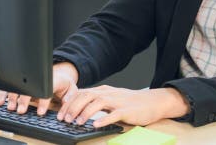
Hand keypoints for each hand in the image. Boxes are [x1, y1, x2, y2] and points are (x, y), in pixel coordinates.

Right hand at [0, 62, 79, 115]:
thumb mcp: (71, 89)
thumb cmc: (63, 84)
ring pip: (17, 88)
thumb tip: (65, 103)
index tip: (41, 112)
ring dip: (12, 98)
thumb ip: (70, 97)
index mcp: (52, 81)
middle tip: (21, 110)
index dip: (43, 102)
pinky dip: (4, 94)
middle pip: (29, 89)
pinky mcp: (20, 84)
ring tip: (11, 107)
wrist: (59, 74)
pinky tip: (0, 102)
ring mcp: (28, 83)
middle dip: (24, 100)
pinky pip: (10, 88)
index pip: (46, 91)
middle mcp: (38, 81)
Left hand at [58, 86, 189, 127]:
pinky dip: (103, 119)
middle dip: (73, 107)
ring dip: (85, 113)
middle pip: (87, 96)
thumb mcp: (112, 98)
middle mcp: (110, 94)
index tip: (61, 113)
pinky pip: (113, 114)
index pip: (82, 93)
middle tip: (65, 119)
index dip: (69, 103)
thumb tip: (79, 106)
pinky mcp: (127, 111)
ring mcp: (118, 102)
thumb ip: (98, 100)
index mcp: (105, 91)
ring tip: (77, 122)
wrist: (153, 101)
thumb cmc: (132, 102)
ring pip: (98, 103)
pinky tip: (95, 124)